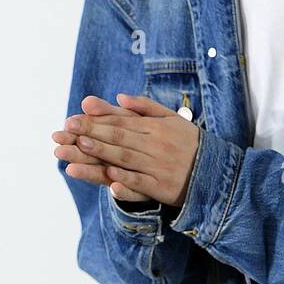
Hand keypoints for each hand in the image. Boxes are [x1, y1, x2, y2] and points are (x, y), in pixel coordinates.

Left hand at [62, 92, 200, 206]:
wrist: (216, 172)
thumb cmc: (189, 143)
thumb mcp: (171, 118)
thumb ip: (145, 107)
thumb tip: (120, 96)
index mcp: (156, 127)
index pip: (120, 122)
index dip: (96, 120)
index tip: (73, 119)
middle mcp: (156, 144)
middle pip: (119, 137)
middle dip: (91, 133)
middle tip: (67, 130)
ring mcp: (158, 166)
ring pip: (125, 157)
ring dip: (102, 153)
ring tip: (81, 147)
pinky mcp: (161, 187)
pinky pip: (140, 181)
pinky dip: (125, 178)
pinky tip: (108, 176)